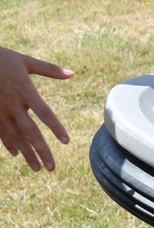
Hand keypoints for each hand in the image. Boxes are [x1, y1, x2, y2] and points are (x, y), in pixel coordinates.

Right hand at [0, 46, 73, 170]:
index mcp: (24, 90)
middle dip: (41, 150)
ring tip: (37, 168)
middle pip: (30, 131)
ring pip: (15, 136)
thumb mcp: (25, 61)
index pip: (44, 112)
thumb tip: (72, 74)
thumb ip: (49, 70)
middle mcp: (12, 103)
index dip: (55, 127)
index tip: (66, 141)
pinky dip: (9, 143)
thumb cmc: (1, 58)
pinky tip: (17, 154)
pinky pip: (0, 132)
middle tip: (52, 167)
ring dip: (27, 153)